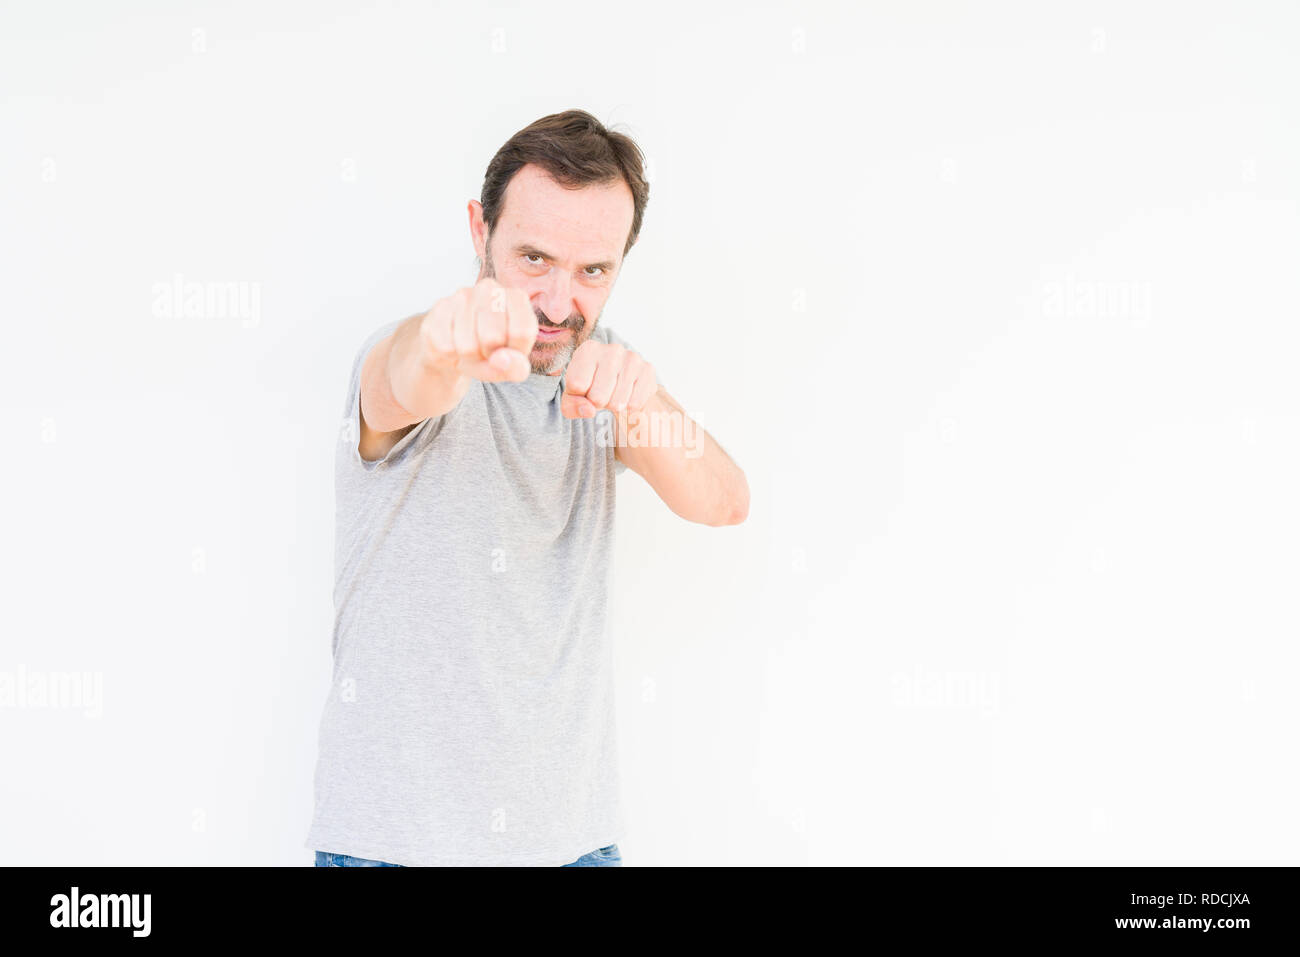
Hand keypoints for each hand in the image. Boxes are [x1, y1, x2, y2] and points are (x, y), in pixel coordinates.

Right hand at [419, 277, 536, 381]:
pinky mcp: (440, 307)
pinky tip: (453, 343)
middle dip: (488, 355)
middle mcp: (490, 289)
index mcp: (516, 298)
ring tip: (470, 347)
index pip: (522, 332)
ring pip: (467, 346)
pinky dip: (450, 355)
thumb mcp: (511, 367)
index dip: (514, 353)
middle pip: (493, 337)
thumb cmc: (490, 354)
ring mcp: (462, 295)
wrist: (453, 348)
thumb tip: (502, 359)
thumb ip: (516, 368)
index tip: (508, 351)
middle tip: (485, 350)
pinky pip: (446, 347)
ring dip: (468, 357)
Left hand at [560, 338, 656, 419]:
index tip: (584, 387)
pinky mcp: (648, 370)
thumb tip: (589, 410)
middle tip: (601, 392)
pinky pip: (634, 404)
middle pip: (597, 397)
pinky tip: (627, 394)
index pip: (576, 385)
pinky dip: (628, 407)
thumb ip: (571, 406)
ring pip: (616, 403)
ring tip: (613, 392)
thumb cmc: (591, 386)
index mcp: (588, 349)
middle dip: (597, 403)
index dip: (578, 395)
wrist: (621, 380)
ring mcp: (632, 358)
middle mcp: (612, 349)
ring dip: (613, 405)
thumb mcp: (573, 395)